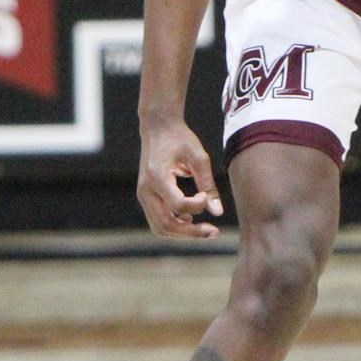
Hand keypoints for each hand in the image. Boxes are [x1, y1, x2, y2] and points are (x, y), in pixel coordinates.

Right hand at [137, 120, 223, 239]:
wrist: (158, 128)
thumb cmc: (180, 139)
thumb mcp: (198, 157)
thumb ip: (208, 184)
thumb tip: (218, 212)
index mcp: (157, 176)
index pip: (177, 204)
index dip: (196, 205)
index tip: (207, 196)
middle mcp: (146, 189)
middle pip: (166, 224)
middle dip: (191, 232)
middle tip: (213, 232)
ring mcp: (143, 195)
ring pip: (160, 227)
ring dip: (183, 232)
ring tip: (204, 230)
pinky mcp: (145, 197)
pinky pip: (157, 220)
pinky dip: (174, 225)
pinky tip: (190, 219)